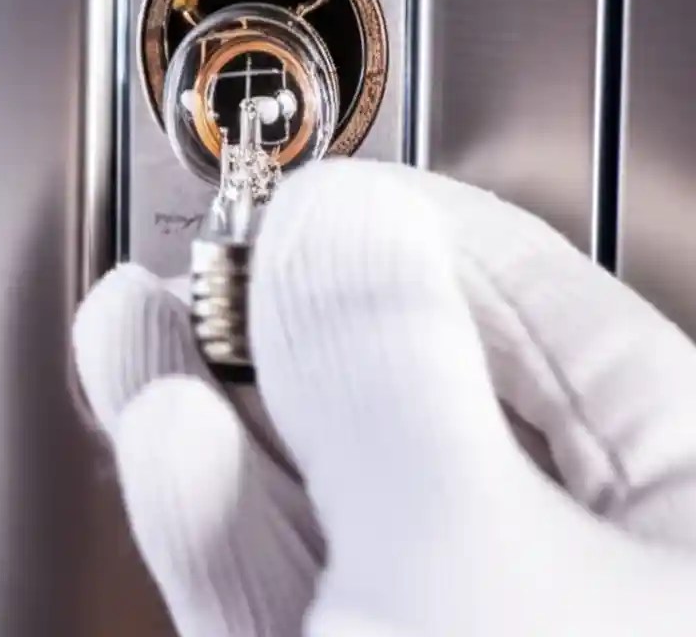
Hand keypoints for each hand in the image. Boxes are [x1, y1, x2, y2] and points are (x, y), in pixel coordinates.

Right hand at [74, 160, 695, 635]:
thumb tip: (331, 225)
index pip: (555, 320)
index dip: (418, 232)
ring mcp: (448, 630)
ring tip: (142, 312)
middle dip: (292, 317)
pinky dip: (202, 504)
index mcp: (683, 523)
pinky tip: (157, 418)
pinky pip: (272, 576)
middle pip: (417, 401)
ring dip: (217, 399)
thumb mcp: (465, 560)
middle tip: (218, 253)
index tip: (313, 191)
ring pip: (323, 494)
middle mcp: (572, 579)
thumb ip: (388, 379)